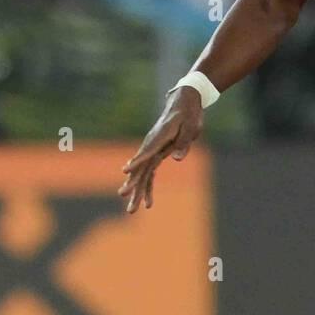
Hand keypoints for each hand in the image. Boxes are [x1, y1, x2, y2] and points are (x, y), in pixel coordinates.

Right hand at [118, 87, 203, 212]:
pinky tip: (148, 202)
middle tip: (124, 197)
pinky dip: (148, 187)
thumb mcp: (191, 128)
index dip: (137, 162)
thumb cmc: (188, 114)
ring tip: (132, 210)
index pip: (146, 152)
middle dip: (132, 184)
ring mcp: (152, 151)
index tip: (125, 172)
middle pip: (140, 167)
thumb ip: (183, 143)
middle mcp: (151, 145)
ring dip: (137, 192)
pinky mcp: (157, 154)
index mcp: (158, 137)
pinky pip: (150, 173)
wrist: (183, 103)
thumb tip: (178, 159)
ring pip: (142, 174)